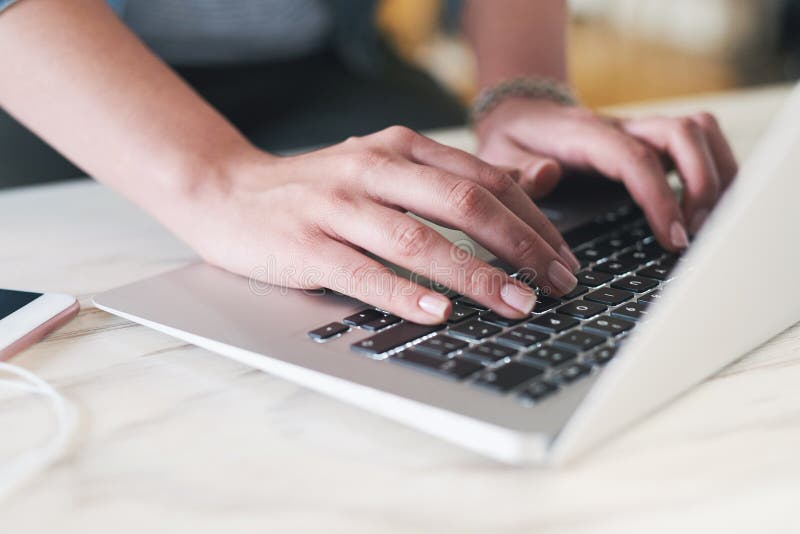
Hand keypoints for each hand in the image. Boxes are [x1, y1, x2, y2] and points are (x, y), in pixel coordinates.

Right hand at [178, 126, 580, 323]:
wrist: (227, 191)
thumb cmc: (318, 188)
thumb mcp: (389, 167)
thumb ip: (458, 174)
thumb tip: (542, 177)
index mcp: (400, 147)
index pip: (484, 179)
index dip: (533, 220)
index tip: (564, 259)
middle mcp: (374, 167)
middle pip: (463, 203)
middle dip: (520, 247)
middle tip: (557, 285)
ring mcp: (337, 204)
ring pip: (418, 239)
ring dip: (474, 276)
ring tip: (516, 305)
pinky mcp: (305, 244)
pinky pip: (362, 271)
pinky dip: (404, 293)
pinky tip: (438, 313)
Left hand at [475, 98, 738, 249]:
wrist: (520, 117)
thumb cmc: (510, 143)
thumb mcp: (496, 158)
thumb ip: (514, 172)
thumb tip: (546, 175)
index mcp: (583, 134)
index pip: (634, 158)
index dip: (660, 197)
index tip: (674, 238)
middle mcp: (619, 127)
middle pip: (683, 133)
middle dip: (702, 183)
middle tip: (696, 234)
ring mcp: (639, 133)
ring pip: (699, 132)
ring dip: (717, 174)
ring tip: (709, 225)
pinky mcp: (650, 144)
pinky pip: (697, 143)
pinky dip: (714, 171)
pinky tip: (708, 210)